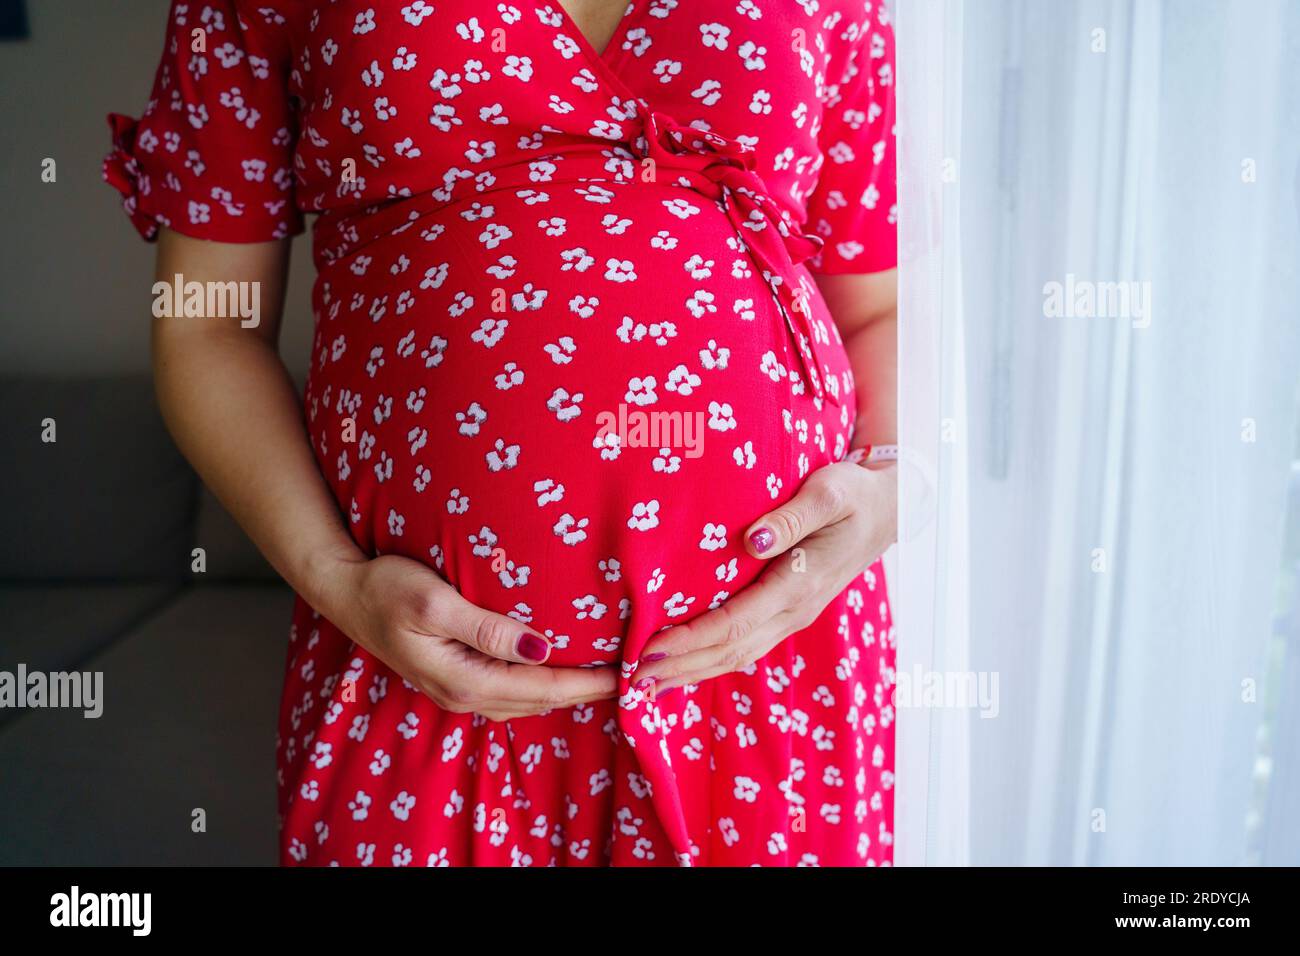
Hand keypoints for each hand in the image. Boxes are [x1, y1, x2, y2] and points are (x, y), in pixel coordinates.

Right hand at [322, 554, 617, 720]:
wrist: (344, 592)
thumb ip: (488, 628)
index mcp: (464, 679)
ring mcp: (458, 690)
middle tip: (634, 675)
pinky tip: (561, 670)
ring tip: (608, 676)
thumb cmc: (387, 588)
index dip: (590, 683)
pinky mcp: (455, 677)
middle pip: (542, 701)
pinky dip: (544, 686)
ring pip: (528, 701)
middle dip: (588, 692)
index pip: (544, 688)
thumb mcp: (436, 602)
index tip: (629, 673)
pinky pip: (512, 692)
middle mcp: (464, 694)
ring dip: (568, 691)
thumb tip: (540, 649)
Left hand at [635, 461, 895, 696]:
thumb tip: (754, 540)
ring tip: (647, 685)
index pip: (735, 622)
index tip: (650, 649)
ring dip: (692, 672)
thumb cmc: (855, 493)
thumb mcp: (830, 491)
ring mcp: (794, 616)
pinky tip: (684, 666)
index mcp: (800, 583)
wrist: (891, 510)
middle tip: (633, 680)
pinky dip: (711, 660)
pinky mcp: (790, 613)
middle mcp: (796, 610)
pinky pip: (746, 645)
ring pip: (737, 655)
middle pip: (730, 650)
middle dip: (681, 667)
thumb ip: (792, 516)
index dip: (690, 639)